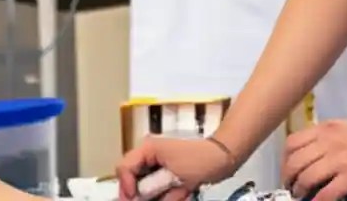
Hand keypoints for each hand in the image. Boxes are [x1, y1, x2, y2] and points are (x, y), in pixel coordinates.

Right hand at [115, 137, 234, 200]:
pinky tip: (181, 193)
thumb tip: (136, 197)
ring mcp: (157, 166)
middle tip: (155, 200)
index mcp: (147, 149)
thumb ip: (152, 186)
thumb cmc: (199, 161)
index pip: (124, 168)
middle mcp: (149, 156)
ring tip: (178, 194)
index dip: (126, 186)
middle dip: (142, 194)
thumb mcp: (173, 175)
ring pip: (146, 188)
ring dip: (157, 196)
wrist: (222, 159)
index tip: (133, 199)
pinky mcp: (166, 175)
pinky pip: (158, 191)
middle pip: (132, 180)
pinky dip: (167, 196)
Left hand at [284, 121, 346, 199]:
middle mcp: (332, 141)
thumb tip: (316, 153)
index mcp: (330, 128)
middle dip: (288, 178)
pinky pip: (325, 193)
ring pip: (305, 177)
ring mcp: (342, 159)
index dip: (284, 160)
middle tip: (291, 187)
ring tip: (301, 196)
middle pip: (294, 161)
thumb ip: (332, 138)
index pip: (292, 142)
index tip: (287, 170)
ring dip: (299, 191)